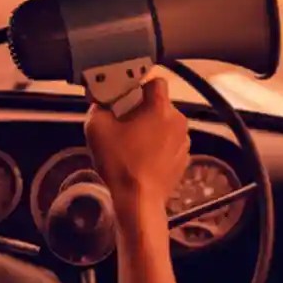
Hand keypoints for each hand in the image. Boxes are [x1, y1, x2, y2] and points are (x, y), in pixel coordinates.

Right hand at [84, 77, 188, 210]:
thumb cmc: (119, 163)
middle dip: (143, 109)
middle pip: (160, 104)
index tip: (126, 97)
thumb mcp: (97, 129)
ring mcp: (185, 140)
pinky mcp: (185, 158)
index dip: (140, 85)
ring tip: (134, 144)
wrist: (139, 200)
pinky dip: (160, 145)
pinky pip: (171, 143)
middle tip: (124, 123)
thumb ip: (98, 107)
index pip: (156, 81)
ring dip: (153, 128)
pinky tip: (144, 158)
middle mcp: (178, 120)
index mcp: (160, 108)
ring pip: (166, 124)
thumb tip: (101, 101)